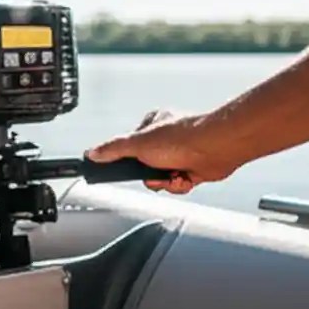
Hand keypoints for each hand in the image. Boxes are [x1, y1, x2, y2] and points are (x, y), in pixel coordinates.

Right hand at [85, 109, 242, 193]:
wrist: (215, 148)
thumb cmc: (181, 138)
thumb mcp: (138, 143)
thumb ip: (113, 149)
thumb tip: (92, 153)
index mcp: (152, 124)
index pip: (129, 146)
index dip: (128, 160)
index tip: (125, 168)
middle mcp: (166, 137)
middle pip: (144, 166)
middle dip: (149, 175)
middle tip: (154, 173)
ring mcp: (180, 153)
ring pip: (160, 177)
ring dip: (165, 182)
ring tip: (174, 175)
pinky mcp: (192, 168)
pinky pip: (177, 183)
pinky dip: (179, 184)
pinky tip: (185, 178)